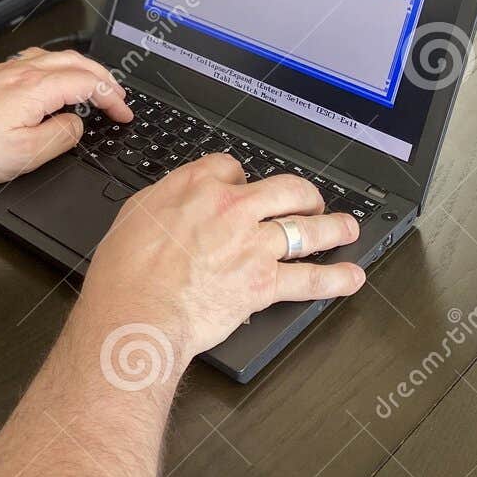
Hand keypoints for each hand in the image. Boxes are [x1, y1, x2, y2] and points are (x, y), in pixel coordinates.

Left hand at [0, 46, 132, 184]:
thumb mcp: (24, 155)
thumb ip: (60, 138)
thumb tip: (76, 126)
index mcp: (36, 88)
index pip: (88, 84)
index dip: (113, 98)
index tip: (124, 114)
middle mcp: (23, 72)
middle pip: (76, 62)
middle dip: (104, 78)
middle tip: (119, 98)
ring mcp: (6, 71)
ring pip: (56, 57)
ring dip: (82, 70)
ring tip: (94, 86)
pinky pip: (36, 61)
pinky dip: (58, 68)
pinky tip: (53, 80)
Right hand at [76, 154, 364, 365]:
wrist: (138, 310)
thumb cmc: (125, 271)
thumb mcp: (134, 214)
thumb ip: (165, 201)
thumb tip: (176, 201)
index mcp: (197, 187)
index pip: (233, 166)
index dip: (242, 178)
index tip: (244, 187)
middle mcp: (232, 209)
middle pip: (286, 189)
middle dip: (303, 195)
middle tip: (310, 201)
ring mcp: (253, 245)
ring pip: (306, 229)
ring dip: (333, 228)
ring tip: (346, 228)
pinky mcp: (264, 282)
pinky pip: (309, 279)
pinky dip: (335, 280)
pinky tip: (350, 277)